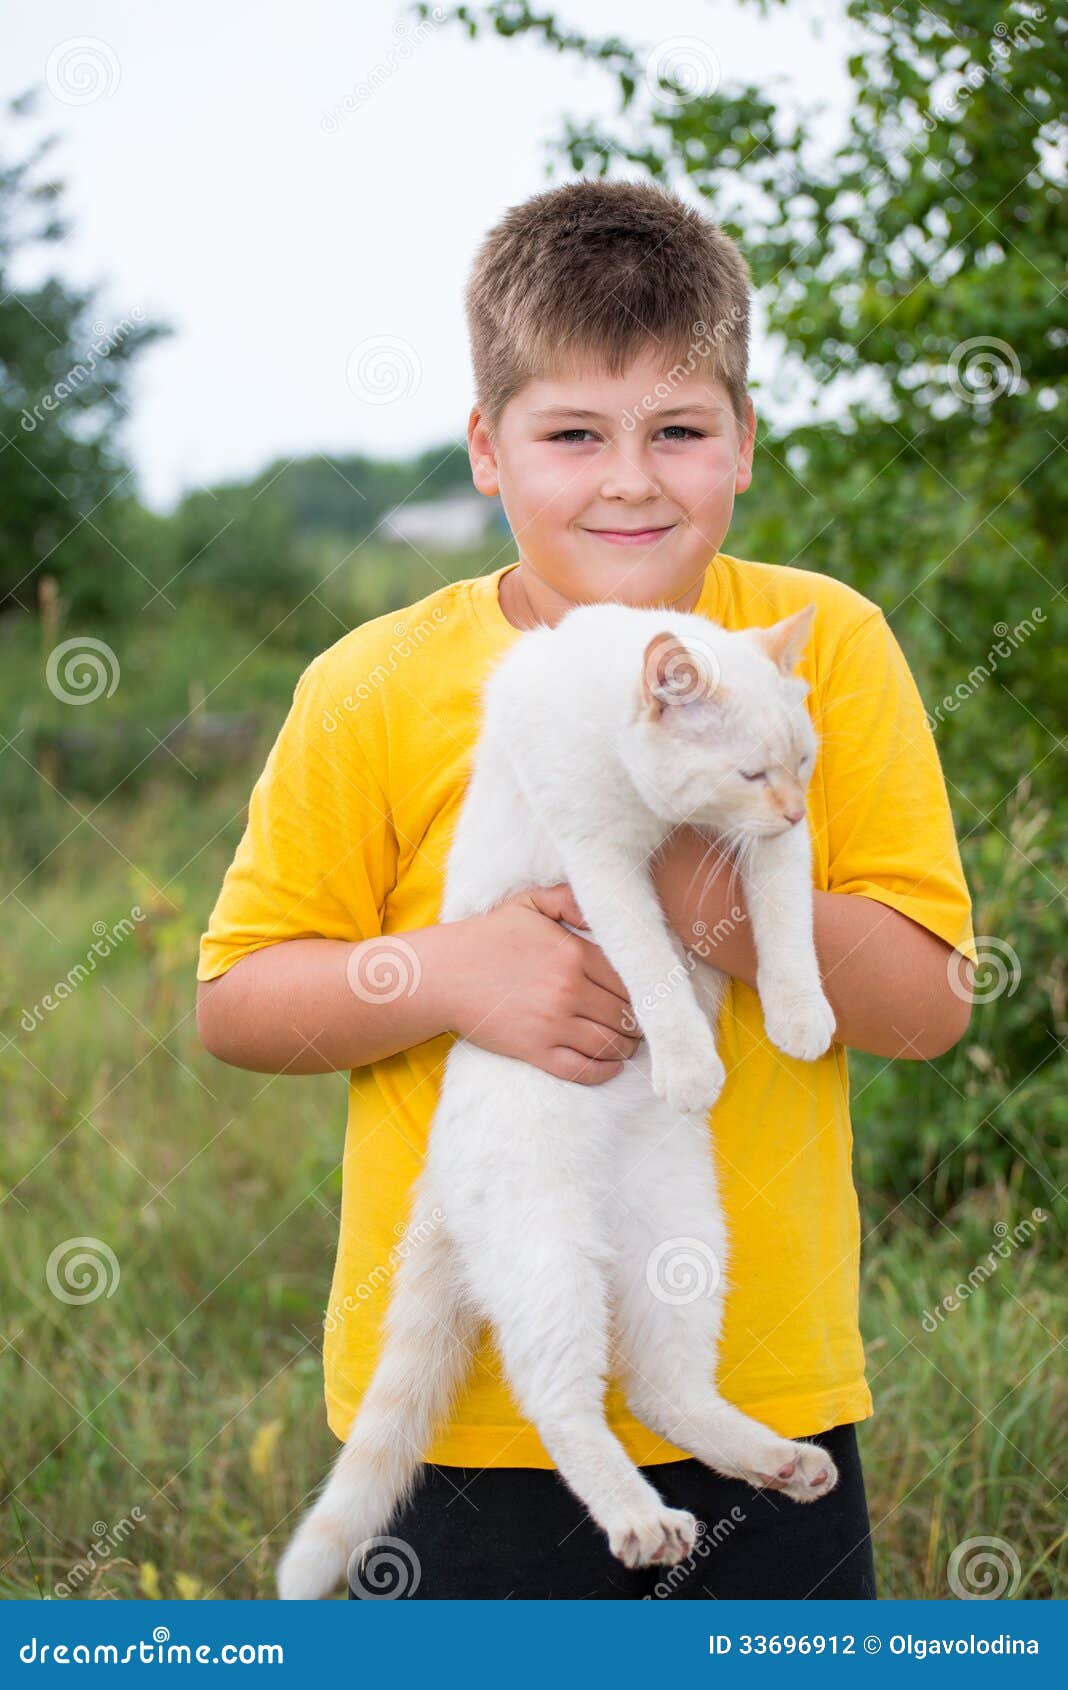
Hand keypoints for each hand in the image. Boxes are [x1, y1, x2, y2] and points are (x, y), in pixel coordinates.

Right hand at [440, 884, 642, 1083]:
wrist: (445, 974)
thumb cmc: (488, 937)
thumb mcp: (530, 904)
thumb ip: (572, 900)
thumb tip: (605, 913)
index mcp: (574, 954)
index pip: (629, 980)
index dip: (643, 991)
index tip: (646, 997)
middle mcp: (569, 991)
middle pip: (625, 1014)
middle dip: (638, 1021)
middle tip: (641, 1023)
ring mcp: (552, 1024)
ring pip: (610, 1043)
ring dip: (627, 1046)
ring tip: (629, 1043)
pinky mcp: (535, 1050)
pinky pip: (582, 1069)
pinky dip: (604, 1071)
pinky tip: (611, 1065)